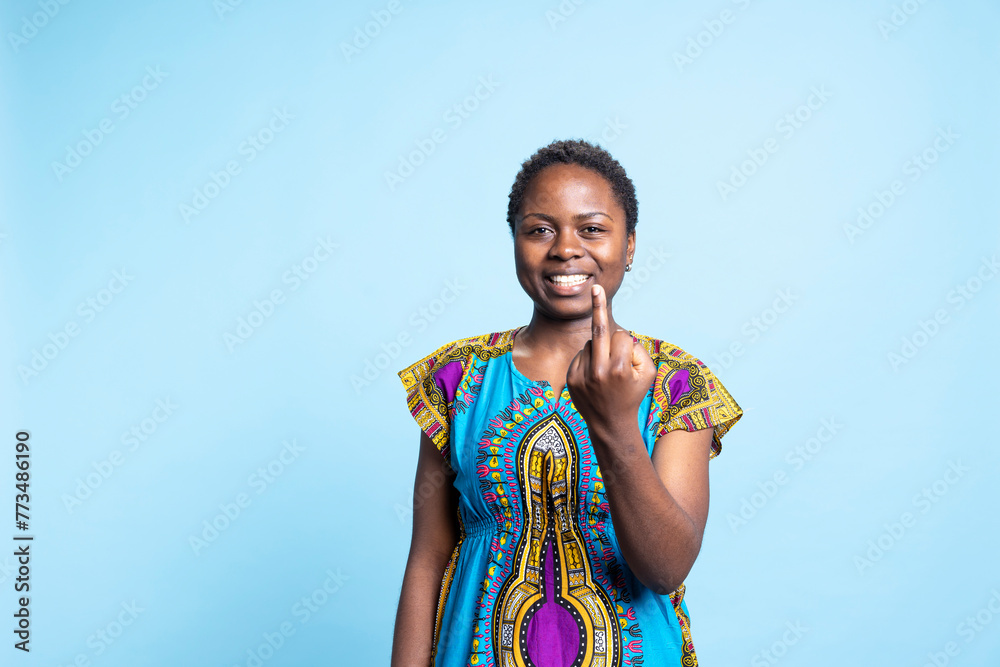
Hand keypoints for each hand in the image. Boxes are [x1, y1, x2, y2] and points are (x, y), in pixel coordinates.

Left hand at [566, 284, 656, 442]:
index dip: (628, 344)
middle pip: (599, 330)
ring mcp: (582, 374)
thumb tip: (620, 334)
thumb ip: (640, 349)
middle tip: (596, 288)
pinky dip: (589, 360)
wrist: (609, 424)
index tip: (628, 349)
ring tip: (606, 373)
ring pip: (591, 343)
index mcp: (619, 369)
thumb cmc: (633, 395)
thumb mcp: (648, 374)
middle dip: (599, 306)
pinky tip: (594, 377)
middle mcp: (598, 371)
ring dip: (600, 350)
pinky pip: (581, 355)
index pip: (623, 337)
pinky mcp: (571, 378)